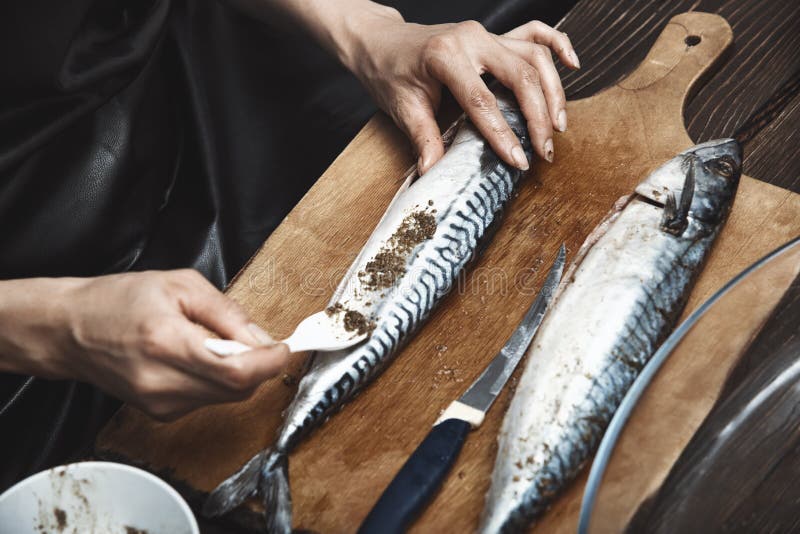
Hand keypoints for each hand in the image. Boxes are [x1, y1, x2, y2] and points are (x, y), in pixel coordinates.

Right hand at [0, 270, 288, 420]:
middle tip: (250, 339)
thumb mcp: (180, 285)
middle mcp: (163, 382)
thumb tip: (263, 339)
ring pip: (226, 396)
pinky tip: (195, 357)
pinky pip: (207, 400)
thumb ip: (228, 313)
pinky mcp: (159, 413)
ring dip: (236, 373)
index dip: (270, 363)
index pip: (237, 371)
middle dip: (257, 365)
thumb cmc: (118, 300)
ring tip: (210, 342)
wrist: (69, 330)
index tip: (285, 349)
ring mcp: (159, 404)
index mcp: (167, 343)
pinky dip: (215, 380)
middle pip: (238, 389)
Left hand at [338, 7, 579, 172]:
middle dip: (538, 116)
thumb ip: (423, 139)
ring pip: (533, 57)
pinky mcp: (493, 36)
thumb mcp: (401, 107)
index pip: (482, 101)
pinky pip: (534, 34)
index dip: (503, 134)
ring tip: (558, 126)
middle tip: (545, 150)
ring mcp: (485, 34)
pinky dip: (557, 46)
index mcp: (444, 56)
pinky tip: (573, 65)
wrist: (381, 41)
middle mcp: (471, 39)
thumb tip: (434, 173)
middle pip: (519, 76)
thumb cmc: (389, 73)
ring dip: (553, 91)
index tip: (519, 161)